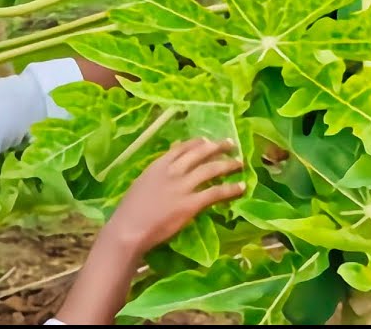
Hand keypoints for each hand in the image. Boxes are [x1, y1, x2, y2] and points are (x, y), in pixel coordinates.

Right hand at [101, 137, 245, 256]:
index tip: (207, 141)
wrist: (129, 229)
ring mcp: (183, 187)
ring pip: (212, 170)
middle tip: (231, 144)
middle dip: (218, 147)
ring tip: (240, 163)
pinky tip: (241, 187)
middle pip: (201, 153)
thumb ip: (156, 174)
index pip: (182, 147)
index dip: (198, 143)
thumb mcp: (142, 183)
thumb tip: (167, 166)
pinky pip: (216, 192)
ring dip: (228, 165)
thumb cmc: (130, 211)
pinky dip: (231, 189)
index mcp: (159, 165)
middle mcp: (173, 171)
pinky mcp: (191, 204)